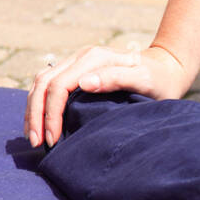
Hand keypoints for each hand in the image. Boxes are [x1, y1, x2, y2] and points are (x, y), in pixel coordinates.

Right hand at [26, 43, 193, 147]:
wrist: (166, 69)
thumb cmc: (158, 79)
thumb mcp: (144, 79)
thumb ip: (115, 79)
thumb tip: (83, 84)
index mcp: (93, 58)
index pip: (58, 86)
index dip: (51, 114)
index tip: (52, 140)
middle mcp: (80, 57)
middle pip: (43, 83)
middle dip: (36, 114)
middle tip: (36, 143)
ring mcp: (76, 63)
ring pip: (41, 83)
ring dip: (33, 110)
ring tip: (34, 136)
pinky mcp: (76, 71)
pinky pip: (49, 85)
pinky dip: (40, 104)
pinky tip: (41, 123)